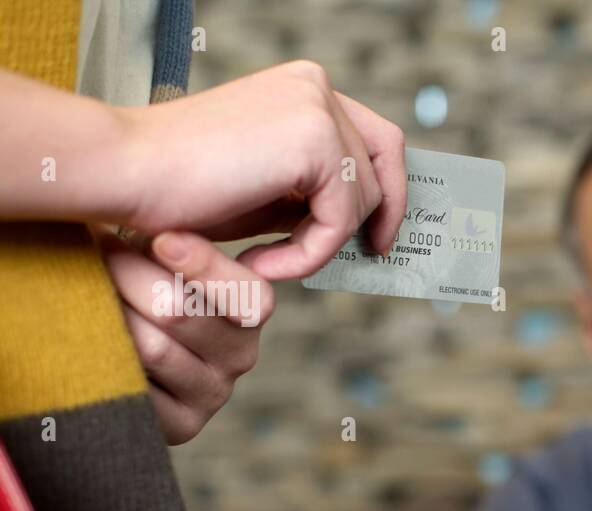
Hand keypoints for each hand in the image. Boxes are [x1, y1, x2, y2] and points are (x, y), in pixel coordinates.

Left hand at [98, 228, 272, 443]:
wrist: (130, 348)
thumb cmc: (147, 282)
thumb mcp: (169, 255)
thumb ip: (171, 240)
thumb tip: (144, 227)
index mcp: (251, 312)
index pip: (248, 295)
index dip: (204, 266)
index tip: (160, 241)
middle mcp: (241, 356)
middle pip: (180, 312)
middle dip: (128, 275)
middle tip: (98, 253)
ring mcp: (213, 394)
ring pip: (151, 348)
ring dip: (109, 313)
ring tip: (88, 292)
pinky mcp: (182, 426)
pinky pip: (135, 387)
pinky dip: (107, 358)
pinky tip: (95, 339)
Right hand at [113, 59, 405, 279]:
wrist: (123, 172)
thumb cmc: (182, 189)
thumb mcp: (266, 191)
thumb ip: (313, 195)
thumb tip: (363, 226)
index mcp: (304, 89)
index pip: (378, 142)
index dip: (389, 195)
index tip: (377, 240)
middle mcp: (316, 87)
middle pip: (381, 169)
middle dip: (364, 222)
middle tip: (343, 260)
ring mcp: (317, 108)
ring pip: (363, 201)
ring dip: (319, 245)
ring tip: (264, 262)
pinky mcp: (314, 141)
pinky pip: (339, 221)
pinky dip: (306, 254)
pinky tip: (258, 263)